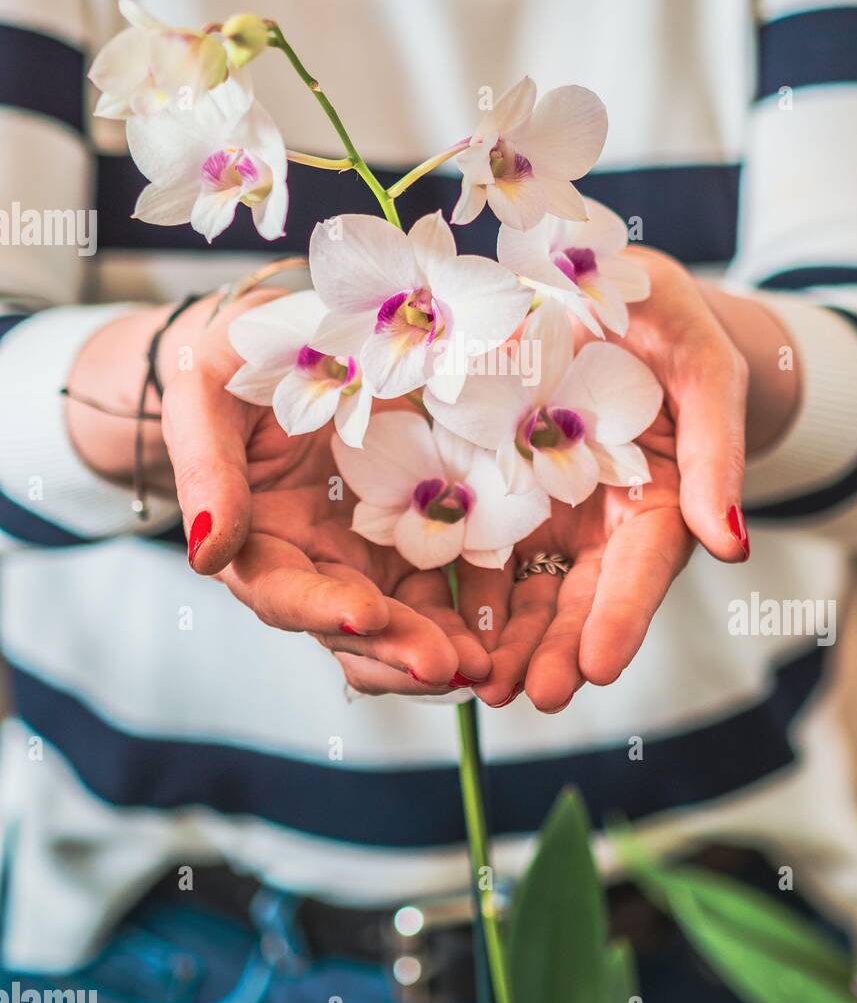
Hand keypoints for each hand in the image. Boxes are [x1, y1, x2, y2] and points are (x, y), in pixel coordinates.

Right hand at [160, 291, 490, 694]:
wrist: (282, 336)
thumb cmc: (230, 363)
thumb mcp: (203, 400)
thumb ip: (207, 473)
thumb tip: (207, 552)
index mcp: (255, 538)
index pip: (282, 591)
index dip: (320, 609)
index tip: (365, 614)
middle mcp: (312, 560)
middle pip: (350, 623)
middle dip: (395, 649)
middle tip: (444, 666)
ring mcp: (367, 549)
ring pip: (404, 616)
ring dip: (440, 645)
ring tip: (482, 666)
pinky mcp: (415, 527)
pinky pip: (447, 574)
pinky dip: (474, 604)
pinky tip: (506, 622)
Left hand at [457, 249, 794, 711]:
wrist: (602, 291)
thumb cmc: (670, 327)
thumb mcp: (703, 372)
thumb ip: (714, 454)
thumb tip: (731, 542)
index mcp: (659, 500)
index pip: (645, 567)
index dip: (625, 614)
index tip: (600, 665)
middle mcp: (599, 519)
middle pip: (579, 593)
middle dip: (556, 647)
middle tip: (531, 694)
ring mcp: (541, 508)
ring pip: (521, 584)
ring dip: (503, 637)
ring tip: (476, 681)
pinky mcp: (489, 488)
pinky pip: (470, 540)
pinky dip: (456, 584)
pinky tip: (432, 619)